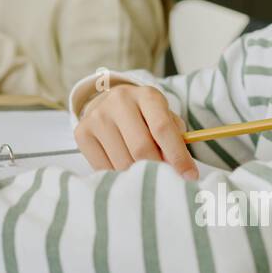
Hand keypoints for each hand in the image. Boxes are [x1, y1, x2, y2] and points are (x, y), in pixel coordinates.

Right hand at [74, 83, 197, 178]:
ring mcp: (97, 116)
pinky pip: (103, 168)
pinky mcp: (82, 133)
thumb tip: (178, 171)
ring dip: (137, 175)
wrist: (108, 104)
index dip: (178, 156)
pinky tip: (123, 167)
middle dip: (156, 168)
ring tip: (141, 169)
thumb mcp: (164, 119)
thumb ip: (175, 140)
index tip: (189, 176)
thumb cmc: (145, 118)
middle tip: (163, 176)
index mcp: (146, 95)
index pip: (163, 128)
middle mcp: (119, 101)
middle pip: (141, 149)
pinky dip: (118, 175)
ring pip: (123, 162)